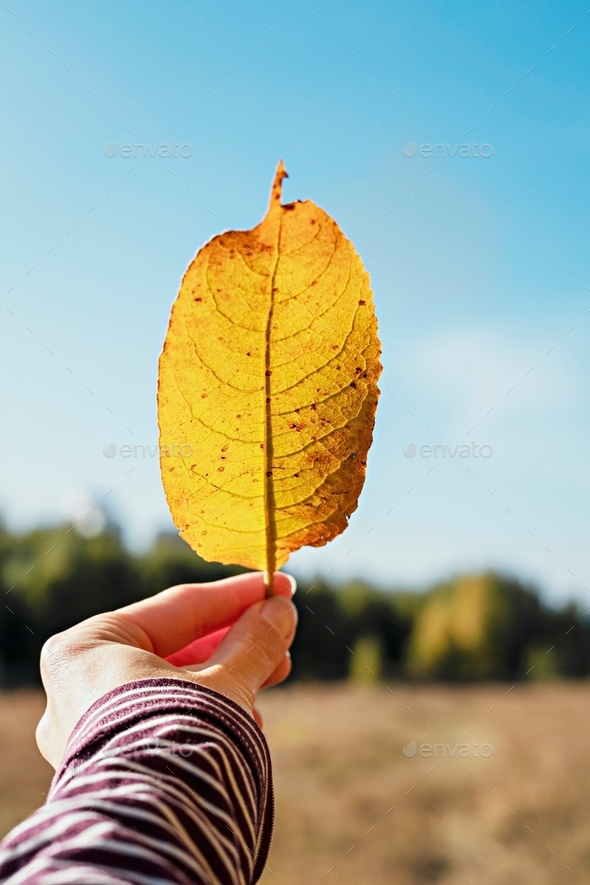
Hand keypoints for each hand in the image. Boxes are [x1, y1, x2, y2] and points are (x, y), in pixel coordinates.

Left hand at [36, 572, 296, 768]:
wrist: (152, 834)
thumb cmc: (177, 743)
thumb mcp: (224, 683)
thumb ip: (253, 641)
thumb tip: (281, 610)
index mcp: (87, 647)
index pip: (175, 607)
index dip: (235, 595)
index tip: (278, 586)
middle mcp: (77, 685)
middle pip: (175, 646)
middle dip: (236, 640)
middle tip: (281, 632)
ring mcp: (89, 727)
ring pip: (172, 684)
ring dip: (229, 677)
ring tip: (275, 673)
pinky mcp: (109, 760)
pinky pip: (162, 717)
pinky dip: (206, 711)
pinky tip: (249, 718)